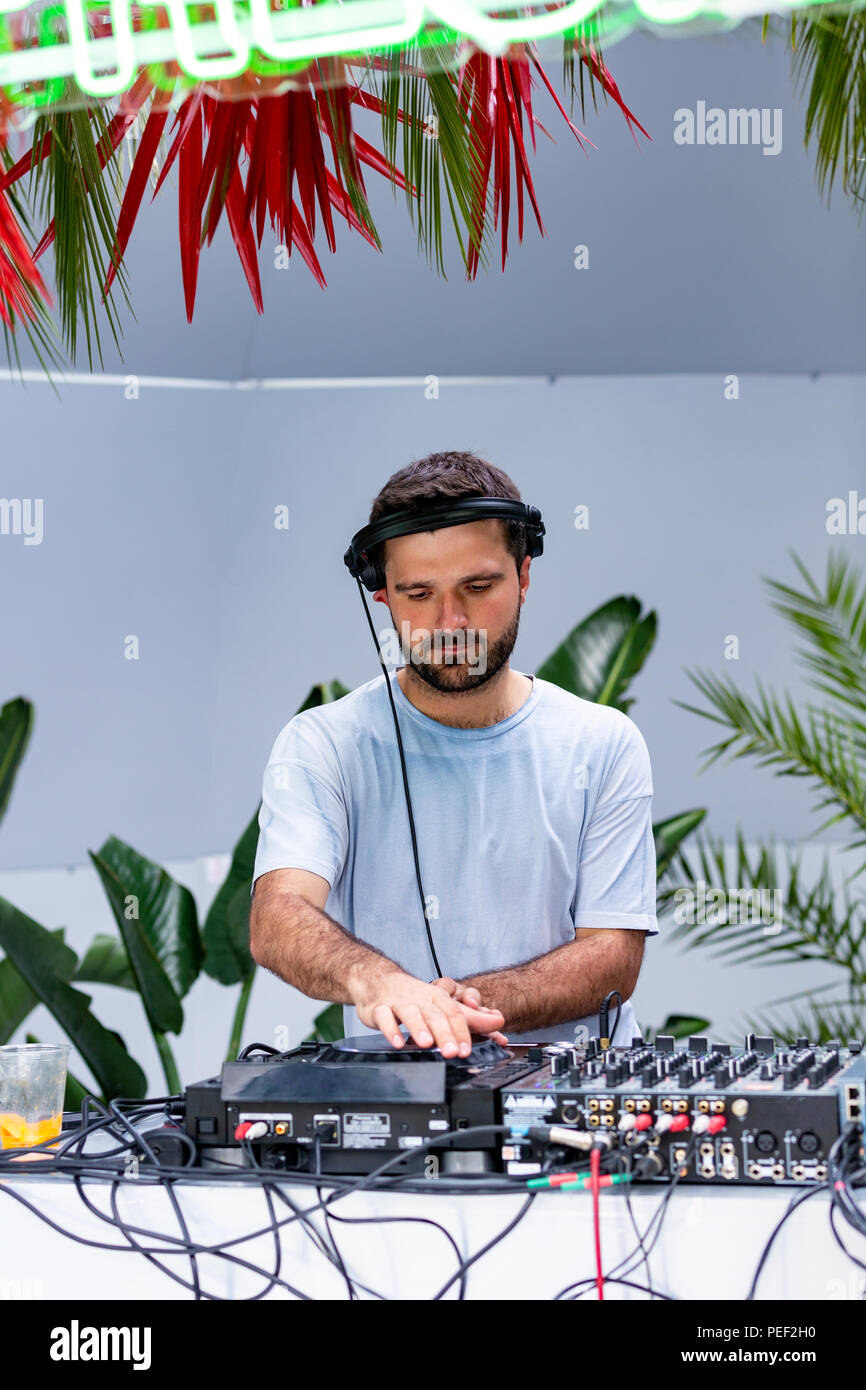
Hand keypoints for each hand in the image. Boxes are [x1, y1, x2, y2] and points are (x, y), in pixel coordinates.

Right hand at [352, 968, 505, 1056]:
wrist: (379, 982)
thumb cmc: (415, 997)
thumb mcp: (443, 1005)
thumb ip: (471, 1017)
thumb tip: (499, 1022)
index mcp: (438, 997)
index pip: (454, 1013)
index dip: (462, 1031)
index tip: (467, 1049)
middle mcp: (420, 998)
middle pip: (434, 1015)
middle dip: (444, 1033)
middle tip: (452, 1052)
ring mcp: (399, 1002)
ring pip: (410, 1013)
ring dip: (419, 1028)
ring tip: (427, 1044)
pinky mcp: (379, 1009)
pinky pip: (384, 1017)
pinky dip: (391, 1030)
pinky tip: (398, 1043)